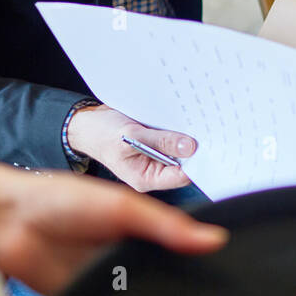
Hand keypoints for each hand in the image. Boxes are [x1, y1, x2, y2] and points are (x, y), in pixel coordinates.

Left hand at [0, 163, 226, 295]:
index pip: (182, 249)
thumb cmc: (62, 198)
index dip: (201, 260)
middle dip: (178, 284)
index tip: (226, 271)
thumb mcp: (123, 206)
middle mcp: (128, 255)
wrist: (10, 221)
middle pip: (165, 277)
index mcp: (142, 229)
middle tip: (201, 295)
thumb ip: (166, 225)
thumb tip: (213, 238)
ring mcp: (108, 278)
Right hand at [66, 103, 196, 191]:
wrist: (87, 124)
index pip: (180, 177)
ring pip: (180, 150)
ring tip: (193, 120)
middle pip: (183, 163)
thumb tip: (190, 146)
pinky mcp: (156, 145)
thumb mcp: (130, 136)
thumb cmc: (101, 133)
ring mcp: (155, 158)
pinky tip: (182, 117)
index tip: (208, 145)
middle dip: (192, 148)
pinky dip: (178, 129)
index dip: (196, 162)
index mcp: (145, 178)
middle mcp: (153, 172)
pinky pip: (173, 139)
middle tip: (204, 128)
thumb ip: (160, 141)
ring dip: (186, 136)